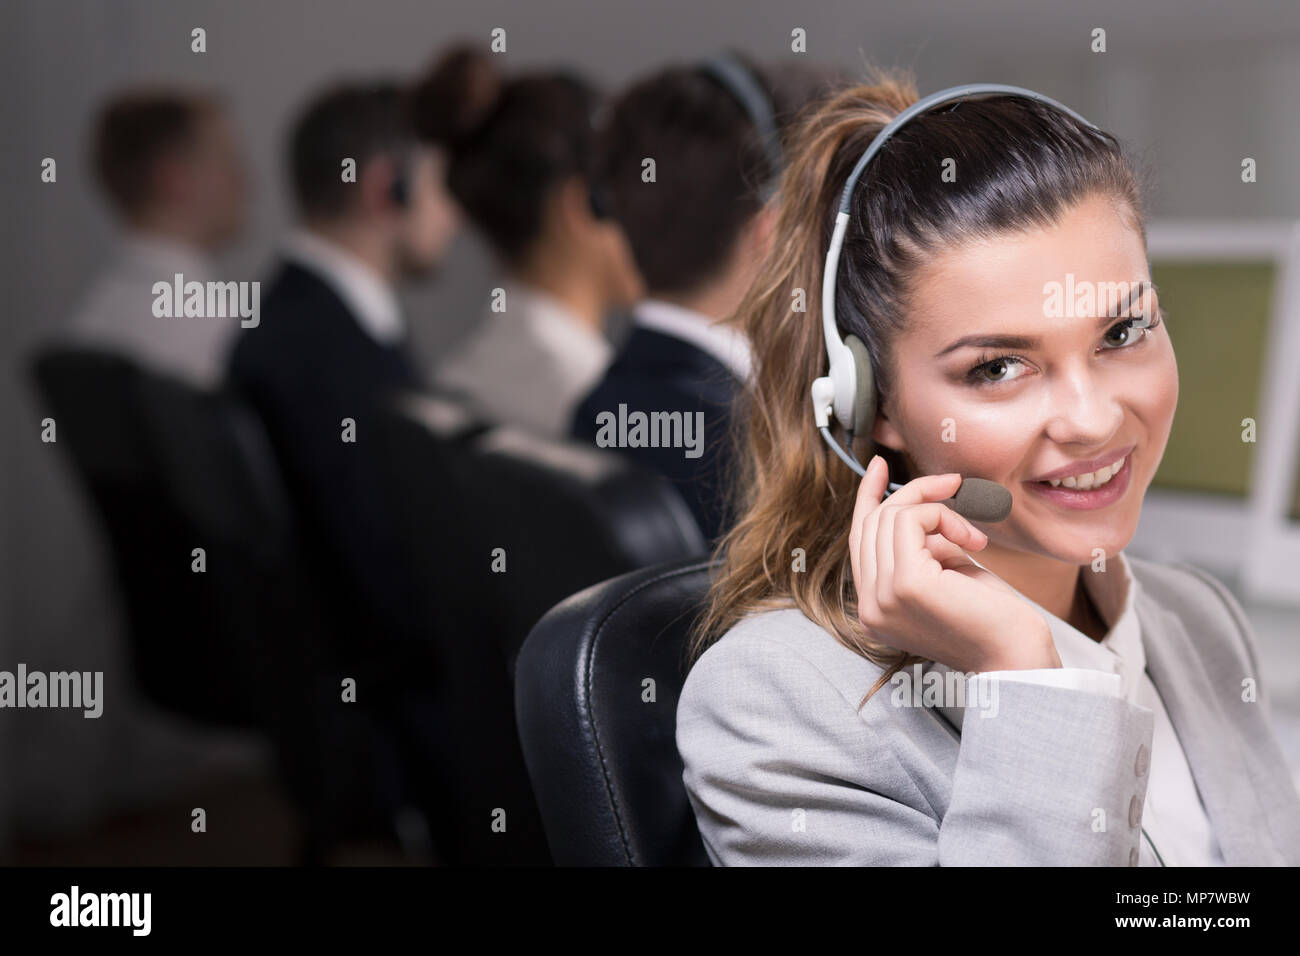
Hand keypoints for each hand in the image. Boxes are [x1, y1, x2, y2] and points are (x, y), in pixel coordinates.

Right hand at [848, 455, 1059, 672]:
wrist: (1018, 655)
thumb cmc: (990, 617)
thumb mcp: (943, 574)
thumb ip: (917, 548)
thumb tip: (915, 507)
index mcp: (874, 608)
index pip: (858, 541)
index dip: (866, 498)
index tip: (879, 465)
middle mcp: (869, 607)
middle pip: (873, 522)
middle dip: (916, 495)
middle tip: (955, 487)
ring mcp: (883, 598)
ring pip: (893, 516)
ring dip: (940, 510)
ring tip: (972, 536)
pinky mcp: (906, 584)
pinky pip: (911, 520)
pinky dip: (944, 516)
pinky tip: (971, 541)